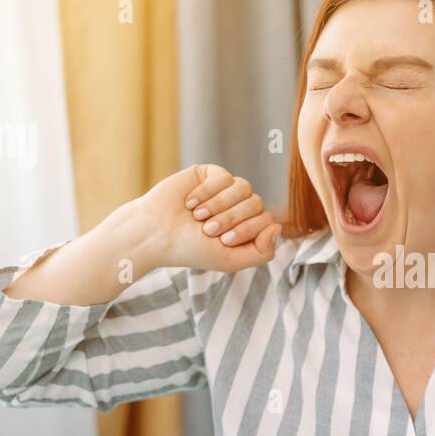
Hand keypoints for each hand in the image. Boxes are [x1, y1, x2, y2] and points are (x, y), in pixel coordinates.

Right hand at [134, 164, 281, 271]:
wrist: (155, 233)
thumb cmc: (190, 249)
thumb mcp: (229, 261)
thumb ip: (261, 252)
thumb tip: (278, 227)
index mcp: (248, 228)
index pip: (267, 220)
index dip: (248, 230)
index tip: (223, 241)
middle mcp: (240, 208)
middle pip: (256, 203)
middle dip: (232, 218)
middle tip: (207, 230)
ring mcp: (227, 190)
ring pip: (244, 187)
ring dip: (220, 205)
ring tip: (198, 216)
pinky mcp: (211, 175)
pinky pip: (224, 176)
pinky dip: (207, 192)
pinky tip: (190, 202)